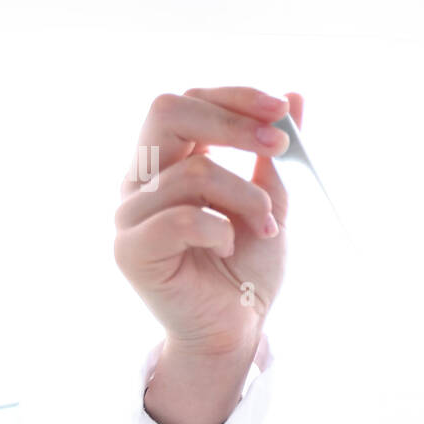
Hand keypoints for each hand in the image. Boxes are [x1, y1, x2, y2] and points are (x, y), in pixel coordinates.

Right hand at [113, 87, 303, 423]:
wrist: (238, 327)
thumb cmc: (249, 266)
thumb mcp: (272, 200)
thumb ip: (274, 153)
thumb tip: (295, 96)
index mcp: (168, 160)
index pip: (187, 100)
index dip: (235, 97)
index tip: (283, 110)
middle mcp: (140, 178)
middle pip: (167, 110)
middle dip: (232, 122)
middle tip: (279, 146)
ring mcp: (128, 213)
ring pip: (195, 173)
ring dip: (248, 198)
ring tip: (268, 227)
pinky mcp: (130, 250)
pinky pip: (182, 219)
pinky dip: (221, 232)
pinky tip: (228, 251)